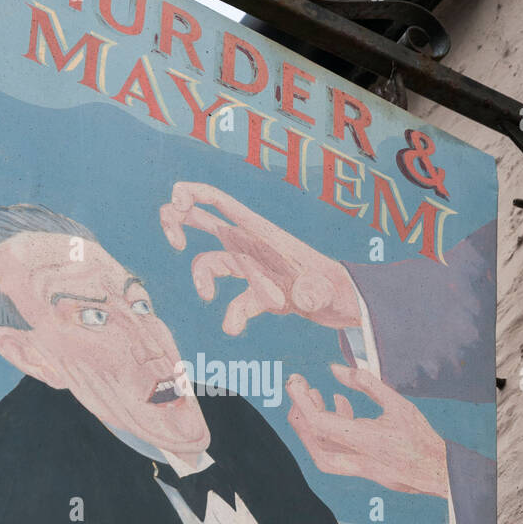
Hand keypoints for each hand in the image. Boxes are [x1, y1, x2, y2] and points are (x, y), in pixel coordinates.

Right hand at [160, 180, 360, 335]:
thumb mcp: (322, 290)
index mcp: (258, 233)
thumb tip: (291, 300)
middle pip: (201, 218)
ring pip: (209, 262)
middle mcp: (250, 244)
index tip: (176, 206)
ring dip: (203, 279)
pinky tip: (234, 329)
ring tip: (208, 298)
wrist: (348, 305)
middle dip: (176, 219)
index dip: (191, 194)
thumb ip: (308, 293)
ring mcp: (252, 266)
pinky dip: (231, 314)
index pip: (219, 200)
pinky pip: (233, 300)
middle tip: (174, 240)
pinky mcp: (258, 291)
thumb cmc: (336, 291)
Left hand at [287, 363, 449, 497]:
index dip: (301, 401)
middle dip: (300, 413)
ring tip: (316, 395)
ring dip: (310, 424)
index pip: (320, 423)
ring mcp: (355, 468)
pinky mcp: (357, 470)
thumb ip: (365, 384)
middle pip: (312, 441)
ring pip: (318, 450)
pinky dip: (329, 429)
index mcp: (366, 441)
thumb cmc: (421, 438)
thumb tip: (334, 369)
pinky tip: (341, 405)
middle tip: (301, 386)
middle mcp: (356, 459)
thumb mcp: (398, 404)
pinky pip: (333, 452)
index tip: (295, 381)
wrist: (438, 473)